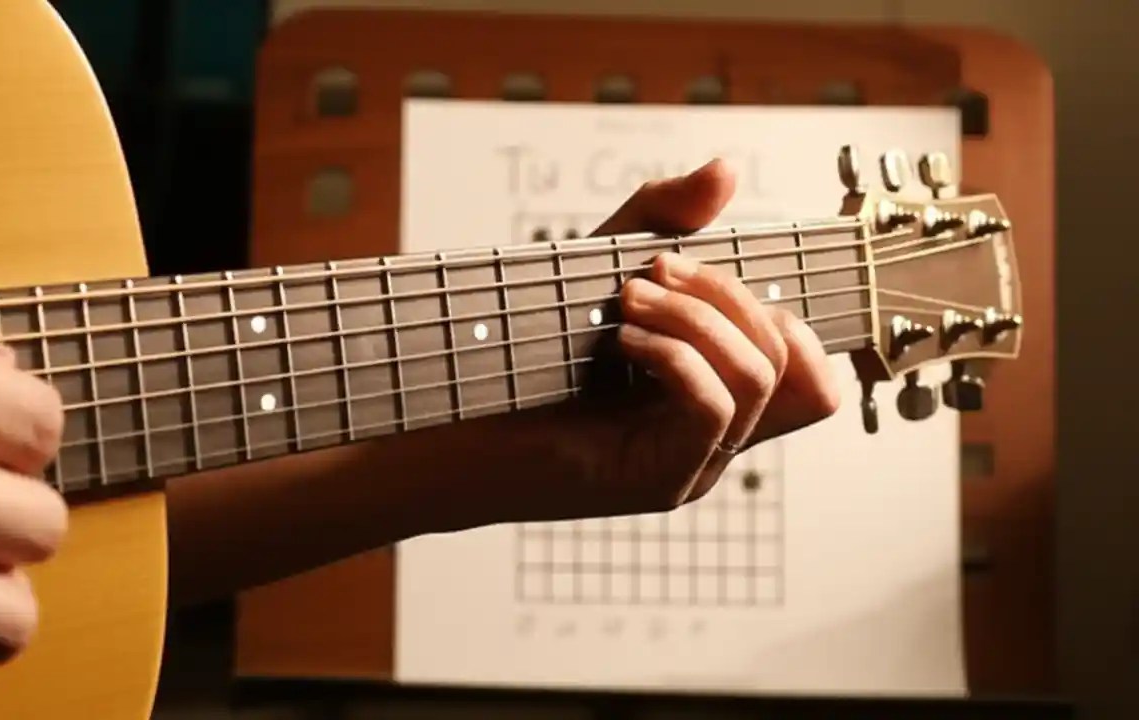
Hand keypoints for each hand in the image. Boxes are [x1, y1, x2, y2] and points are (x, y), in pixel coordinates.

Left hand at [542, 159, 840, 516]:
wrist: (451, 416)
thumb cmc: (523, 349)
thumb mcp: (600, 265)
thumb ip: (663, 218)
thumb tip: (727, 170)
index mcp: (715, 393)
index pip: (808, 367)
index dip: (774, 307)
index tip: (688, 267)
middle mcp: (715, 435)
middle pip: (790, 360)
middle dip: (726, 294)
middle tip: (650, 271)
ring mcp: (693, 464)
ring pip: (758, 380)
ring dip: (696, 318)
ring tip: (627, 300)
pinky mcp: (659, 480)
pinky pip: (712, 408)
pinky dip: (674, 355)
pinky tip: (623, 339)